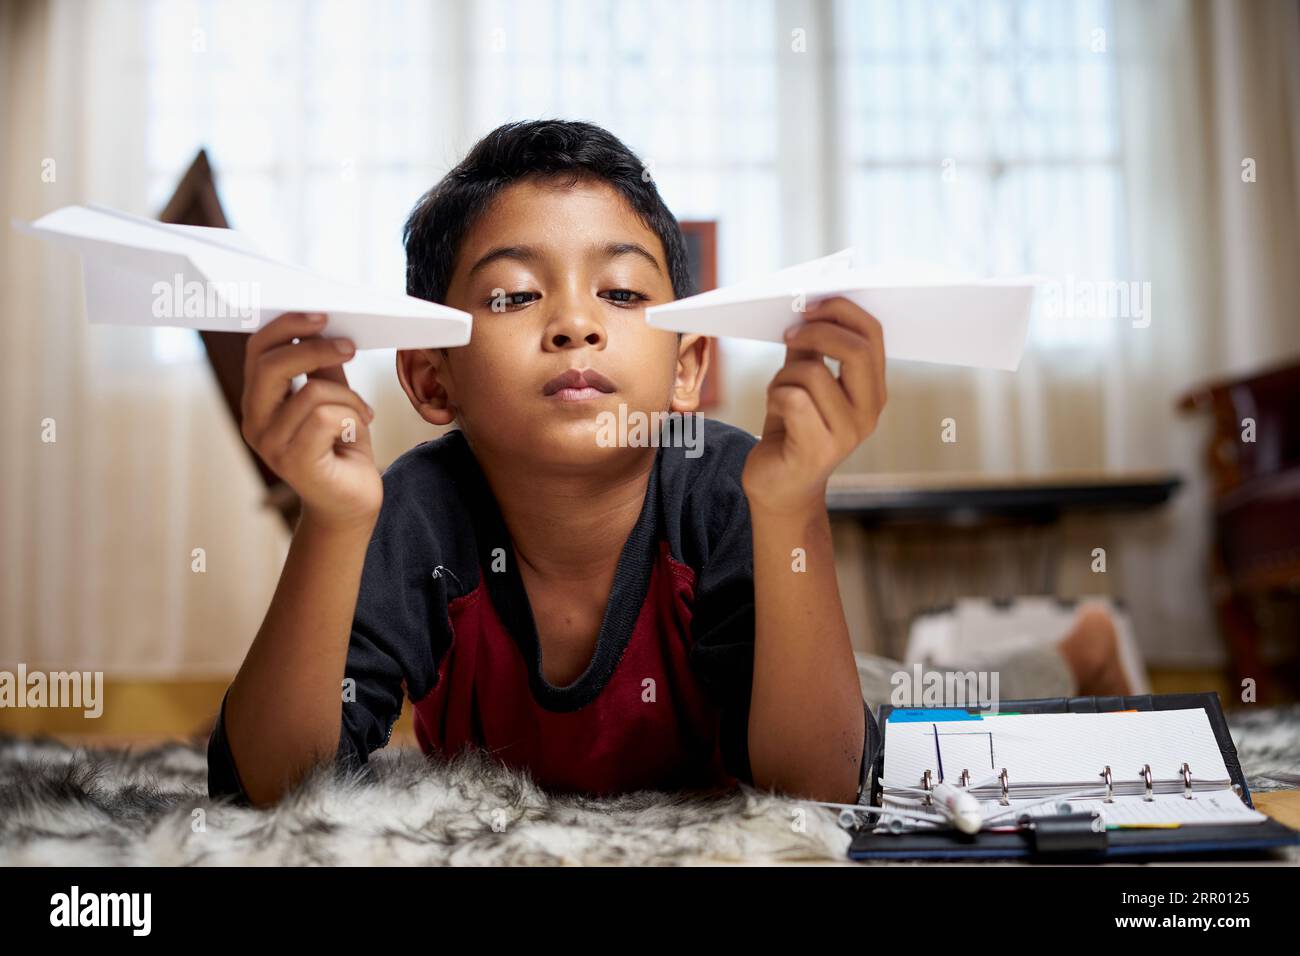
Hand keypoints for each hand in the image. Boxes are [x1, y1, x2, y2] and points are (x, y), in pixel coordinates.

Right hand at [240, 312, 381, 529]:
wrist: (352, 504)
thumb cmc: (343, 450)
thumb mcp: (335, 399)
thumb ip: (322, 368)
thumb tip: (324, 326)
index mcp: (259, 402)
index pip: (257, 351)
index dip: (286, 327)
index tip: (321, 315)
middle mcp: (255, 422)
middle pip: (272, 364)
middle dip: (316, 349)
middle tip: (350, 345)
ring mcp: (270, 444)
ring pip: (312, 392)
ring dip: (349, 398)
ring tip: (363, 414)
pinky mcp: (293, 461)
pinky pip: (326, 417)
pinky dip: (352, 418)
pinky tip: (358, 432)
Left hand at [742, 297, 886, 515]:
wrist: (779, 487)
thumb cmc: (791, 429)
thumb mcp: (802, 380)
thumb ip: (810, 347)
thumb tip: (809, 307)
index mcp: (873, 390)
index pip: (873, 336)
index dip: (843, 311)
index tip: (811, 305)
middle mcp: (869, 412)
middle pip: (855, 349)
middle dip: (817, 331)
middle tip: (790, 333)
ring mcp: (848, 433)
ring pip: (813, 373)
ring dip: (785, 374)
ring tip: (779, 391)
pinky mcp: (819, 449)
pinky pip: (793, 398)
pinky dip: (775, 396)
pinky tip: (775, 409)